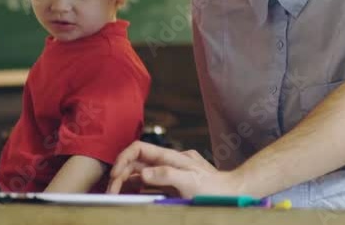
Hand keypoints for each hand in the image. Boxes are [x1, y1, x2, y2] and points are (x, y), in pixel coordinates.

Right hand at [107, 141, 242, 196]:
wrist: (233, 191)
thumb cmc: (214, 188)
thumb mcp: (190, 182)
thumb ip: (166, 175)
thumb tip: (142, 174)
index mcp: (171, 157)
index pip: (139, 149)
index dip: (123, 159)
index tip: (114, 176)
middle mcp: (169, 160)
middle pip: (137, 162)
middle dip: (120, 174)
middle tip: (111, 192)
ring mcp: (170, 170)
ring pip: (141, 172)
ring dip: (126, 182)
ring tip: (115, 195)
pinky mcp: (172, 181)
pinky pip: (149, 182)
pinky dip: (137, 187)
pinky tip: (130, 195)